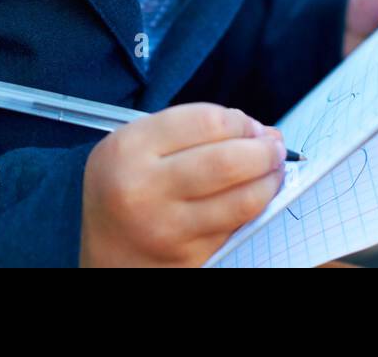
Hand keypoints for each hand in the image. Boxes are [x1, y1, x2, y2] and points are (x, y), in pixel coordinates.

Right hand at [80, 103, 285, 266]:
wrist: (104, 248)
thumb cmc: (125, 186)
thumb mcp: (137, 144)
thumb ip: (190, 129)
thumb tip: (258, 130)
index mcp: (130, 148)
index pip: (206, 121)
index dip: (240, 121)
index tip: (249, 125)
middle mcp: (145, 187)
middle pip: (228, 160)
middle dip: (264, 149)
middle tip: (273, 146)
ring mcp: (167, 227)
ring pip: (242, 199)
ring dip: (270, 180)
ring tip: (274, 169)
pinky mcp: (188, 256)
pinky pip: (236, 226)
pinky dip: (256, 207)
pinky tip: (257, 195)